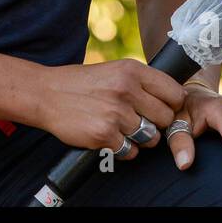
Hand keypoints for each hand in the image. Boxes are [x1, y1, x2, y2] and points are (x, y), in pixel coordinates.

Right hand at [33, 59, 184, 160]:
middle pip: (166, 118)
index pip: (175, 93)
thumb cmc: (81, 83)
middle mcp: (126, 90)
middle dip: (157, 124)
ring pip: (150, 138)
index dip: (172, 105)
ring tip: (121, 128)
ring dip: (140, 139)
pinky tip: (109, 137)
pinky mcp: (104, 135)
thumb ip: (141, 82)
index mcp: (132, 70)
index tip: (163, 109)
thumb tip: (173, 99)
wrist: (46, 93)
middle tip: (140, 121)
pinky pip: (130, 151)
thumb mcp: (113, 71)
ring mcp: (115, 113)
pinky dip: (123, 149)